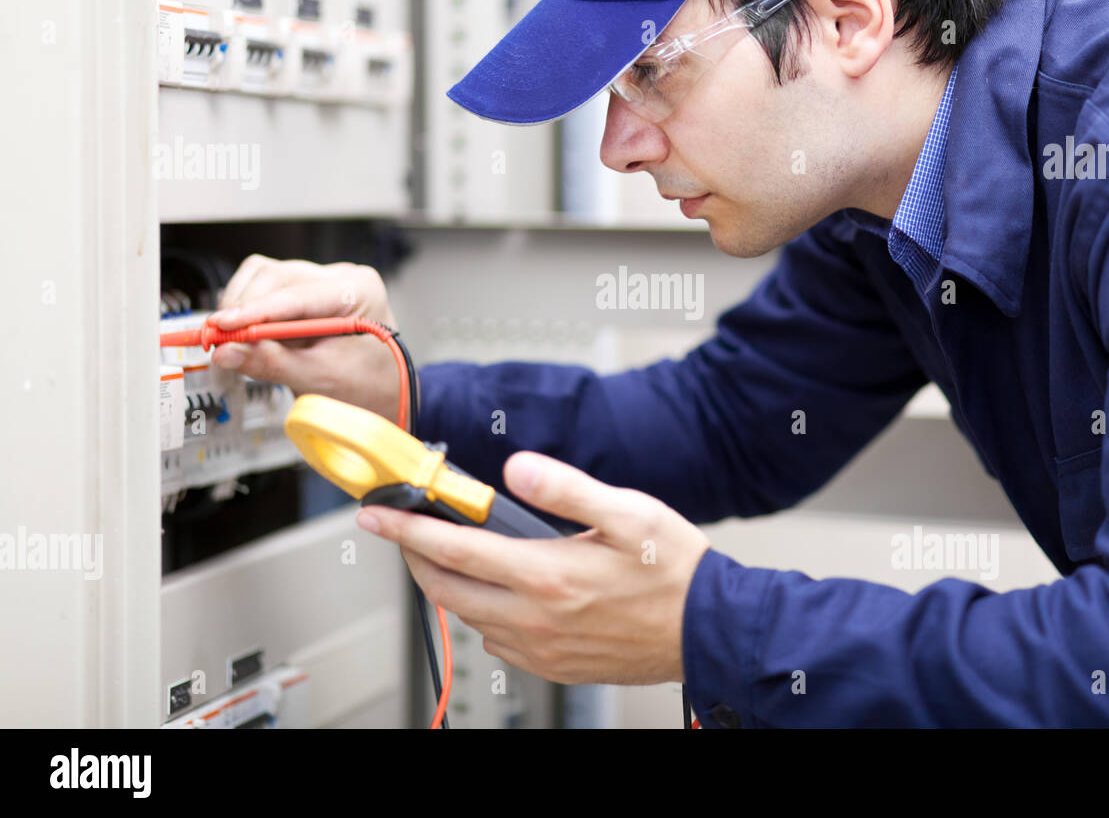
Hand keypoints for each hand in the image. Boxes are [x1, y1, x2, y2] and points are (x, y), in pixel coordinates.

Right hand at [207, 254, 404, 424]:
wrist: (382, 392)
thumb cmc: (366, 385)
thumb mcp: (320, 378)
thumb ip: (273, 364)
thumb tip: (227, 353)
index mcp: (359, 291)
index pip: (298, 295)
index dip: (255, 310)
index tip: (222, 325)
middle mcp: (340, 278)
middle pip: (276, 278)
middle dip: (244, 309)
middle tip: (219, 341)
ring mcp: (321, 282)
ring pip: (265, 278)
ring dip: (244, 309)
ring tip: (237, 343)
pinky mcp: (305, 293)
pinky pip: (266, 290)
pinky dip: (250, 312)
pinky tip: (250, 337)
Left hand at [356, 451, 711, 684]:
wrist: (708, 629)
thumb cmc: (674, 569)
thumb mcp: (629, 511)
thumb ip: (566, 488)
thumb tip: (516, 467)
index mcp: (546, 575)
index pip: (454, 549)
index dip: (406, 529)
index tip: (376, 514)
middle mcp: (534, 617)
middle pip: (446, 587)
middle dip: (415, 556)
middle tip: (407, 530)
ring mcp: (540, 648)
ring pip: (468, 615)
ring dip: (449, 583)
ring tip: (455, 553)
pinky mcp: (553, 665)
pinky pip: (496, 640)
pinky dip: (481, 612)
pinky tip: (498, 592)